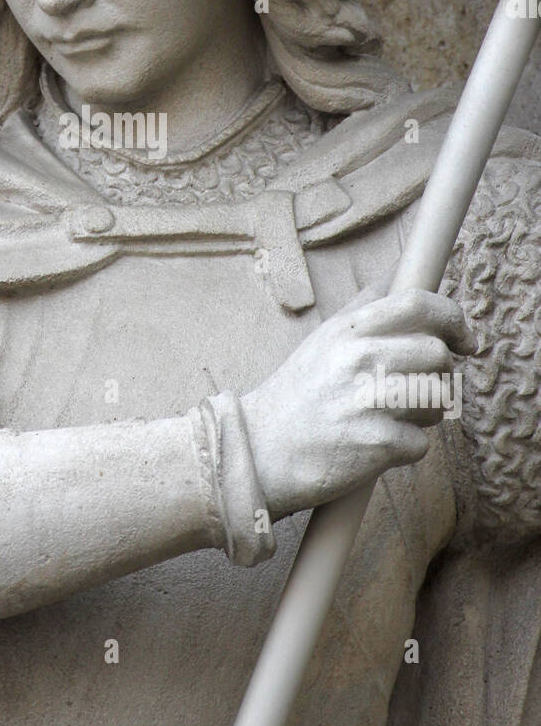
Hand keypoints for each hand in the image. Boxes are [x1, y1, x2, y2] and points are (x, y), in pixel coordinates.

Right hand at [240, 286, 474, 517]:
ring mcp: (369, 402)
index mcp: (349, 330)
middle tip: (418, 388)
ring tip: (391, 417)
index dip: (453, 317)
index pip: (418, 303)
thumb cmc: (298, 395)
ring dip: (424, 413)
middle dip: (439, 374)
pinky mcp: (378, 444)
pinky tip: (374, 445)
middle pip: (438, 353)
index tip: (465, 339)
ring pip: (437, 398)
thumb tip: (399, 273)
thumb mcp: (323, 340)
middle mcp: (360, 359)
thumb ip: (363, 306)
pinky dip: (404, 449)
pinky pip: (421, 443)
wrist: (261, 452)